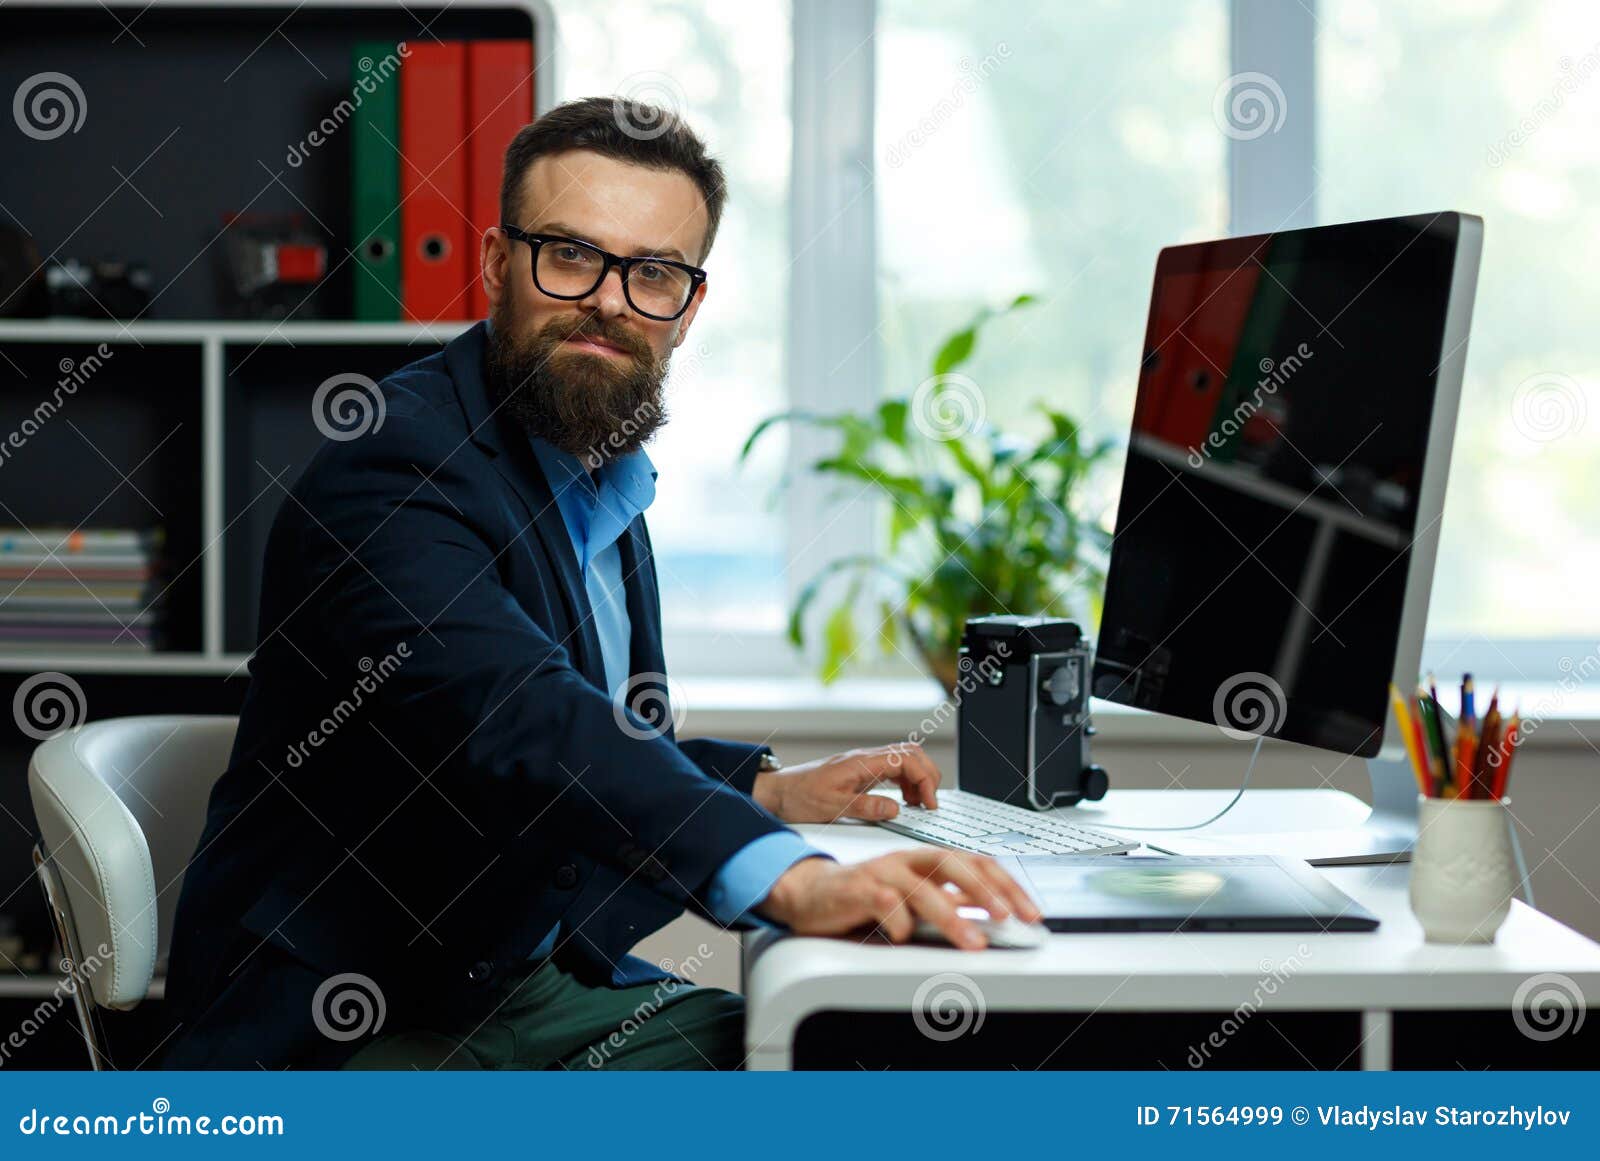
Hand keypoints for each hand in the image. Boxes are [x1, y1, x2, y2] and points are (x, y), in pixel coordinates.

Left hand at [752, 743, 940, 823]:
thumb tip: (895, 809)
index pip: (907, 760)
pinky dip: (906, 783)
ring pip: (904, 759)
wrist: (779, 792)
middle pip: (912, 753)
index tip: (929, 803)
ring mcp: (865, 764)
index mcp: (862, 762)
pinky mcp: (862, 772)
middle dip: (928, 775)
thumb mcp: (833, 807)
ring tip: (918, 804)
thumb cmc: (800, 796)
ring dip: (918, 779)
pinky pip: (893, 769)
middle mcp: (866, 758)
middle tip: (931, 803)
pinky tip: (903, 801)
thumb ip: (866, 807)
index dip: (925, 779)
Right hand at [759, 849, 1041, 949]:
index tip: (1029, 911)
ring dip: (951, 915)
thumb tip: (990, 918)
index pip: (976, 863)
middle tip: (1007, 916)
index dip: (1007, 884)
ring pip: (922, 887)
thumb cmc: (865, 896)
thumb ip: (948, 903)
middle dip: (985, 890)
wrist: (810, 892)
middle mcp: (908, 860)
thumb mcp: (914, 899)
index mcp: (927, 861)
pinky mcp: (858, 889)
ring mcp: (883, 871)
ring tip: (972, 940)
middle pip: (953, 864)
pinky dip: (897, 919)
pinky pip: (882, 900)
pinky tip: (905, 936)